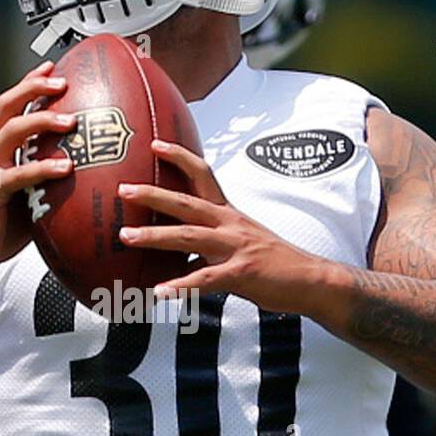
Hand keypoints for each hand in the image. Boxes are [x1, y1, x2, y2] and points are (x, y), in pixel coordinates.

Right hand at [0, 61, 75, 277]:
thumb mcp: (26, 198)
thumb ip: (45, 181)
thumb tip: (84, 175)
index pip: (11, 107)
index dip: (30, 85)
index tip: (53, 68)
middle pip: (7, 106)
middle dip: (34, 88)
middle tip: (63, 82)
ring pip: (11, 132)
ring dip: (41, 121)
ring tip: (70, 120)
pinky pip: (17, 176)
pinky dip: (42, 168)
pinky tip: (65, 168)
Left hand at [117, 140, 319, 312]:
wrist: (312, 280)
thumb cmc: (275, 263)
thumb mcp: (241, 243)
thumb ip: (210, 243)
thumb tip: (179, 251)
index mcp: (229, 213)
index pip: (203, 175)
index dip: (179, 157)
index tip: (154, 143)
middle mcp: (231, 224)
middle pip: (187, 203)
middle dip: (153, 194)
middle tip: (123, 189)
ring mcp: (236, 248)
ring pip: (190, 236)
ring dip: (156, 236)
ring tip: (127, 237)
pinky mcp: (242, 273)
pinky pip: (206, 279)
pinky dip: (182, 286)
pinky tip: (160, 292)